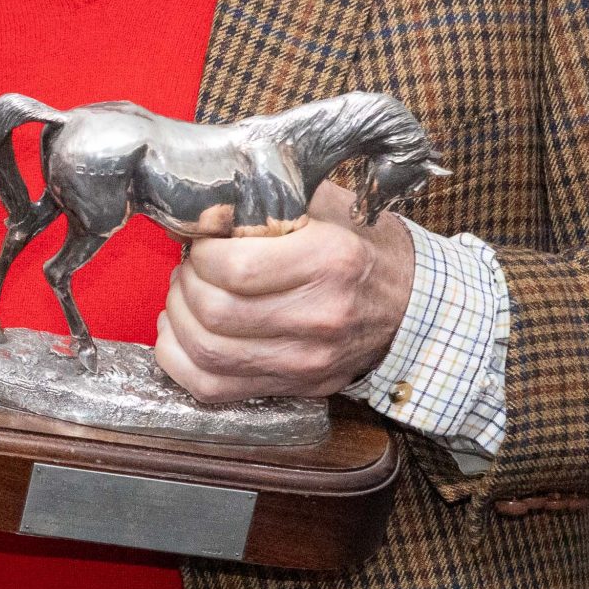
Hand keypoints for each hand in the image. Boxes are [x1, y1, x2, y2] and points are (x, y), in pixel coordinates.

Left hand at [153, 180, 415, 403]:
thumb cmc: (362, 246)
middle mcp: (321, 317)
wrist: (410, 305)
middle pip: (216, 312)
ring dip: (178, 319)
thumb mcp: (326, 204)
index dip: (201, 253)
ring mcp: (308, 361)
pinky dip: (179, 362)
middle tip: (189, 266)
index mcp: (330, 261)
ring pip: (208, 353)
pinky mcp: (295, 388)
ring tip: (185, 295)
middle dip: (186, 283)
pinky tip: (180, 333)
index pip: (237, 268)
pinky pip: (214, 389)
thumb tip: (202, 207)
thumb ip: (268, 199)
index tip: (201, 241)